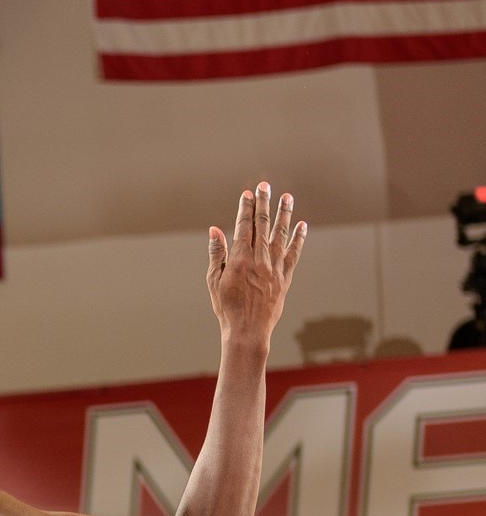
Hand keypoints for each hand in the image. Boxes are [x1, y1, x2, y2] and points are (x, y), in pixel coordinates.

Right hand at [206, 182, 305, 343]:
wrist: (248, 330)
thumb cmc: (227, 308)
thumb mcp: (214, 282)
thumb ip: (217, 254)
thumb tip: (214, 231)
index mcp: (240, 260)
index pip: (243, 227)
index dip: (245, 209)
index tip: (247, 194)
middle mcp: (260, 259)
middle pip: (263, 225)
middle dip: (264, 203)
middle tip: (265, 186)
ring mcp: (275, 267)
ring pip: (281, 234)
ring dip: (284, 214)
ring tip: (287, 197)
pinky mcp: (285, 276)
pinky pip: (294, 253)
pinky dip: (298, 238)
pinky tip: (301, 225)